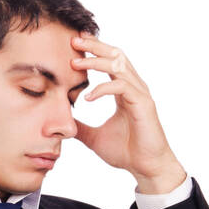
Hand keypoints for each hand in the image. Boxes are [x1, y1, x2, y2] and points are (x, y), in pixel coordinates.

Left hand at [70, 33, 186, 193]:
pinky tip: (87, 96)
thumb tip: (63, 123)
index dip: (94, 51)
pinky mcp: (143, 105)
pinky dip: (103, 88)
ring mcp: (140, 95)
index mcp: (124, 92)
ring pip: (119, 67)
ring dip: (97, 62)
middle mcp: (134, 88)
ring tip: (75, 62)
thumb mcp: (94, 137)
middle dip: (95, 46)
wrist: (145, 168)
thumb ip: (80, 127)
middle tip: (74, 40)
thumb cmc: (126, 152)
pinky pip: (122, 88)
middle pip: (116, 56)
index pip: (110, 62)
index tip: (75, 44)